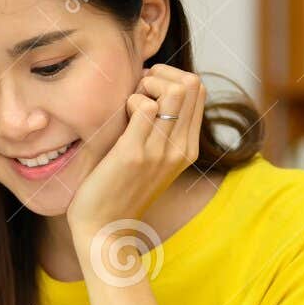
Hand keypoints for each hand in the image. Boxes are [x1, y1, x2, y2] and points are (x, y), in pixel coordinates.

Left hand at [65, 65, 205, 256]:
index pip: (198, 89)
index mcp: (188, 147)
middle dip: (161, 75)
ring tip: (129, 103)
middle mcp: (181, 148)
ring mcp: (161, 151)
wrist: (105, 229)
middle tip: (136, 93)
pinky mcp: (134, 154)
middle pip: (192, 83)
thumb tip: (150, 90)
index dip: (170, 78)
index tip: (145, 91)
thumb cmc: (119, 190)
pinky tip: (118, 119)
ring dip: (147, 85)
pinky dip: (130, 101)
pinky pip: (143, 106)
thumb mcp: (151, 160)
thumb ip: (159, 130)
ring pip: (175, 90)